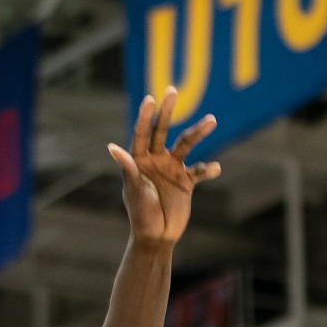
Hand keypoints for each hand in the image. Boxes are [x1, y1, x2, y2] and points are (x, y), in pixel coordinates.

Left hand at [107, 88, 221, 249]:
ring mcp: (172, 168)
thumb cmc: (140, 214)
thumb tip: (112, 146)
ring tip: (211, 121)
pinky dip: (208, 169)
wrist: (157, 236)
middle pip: (162, 130)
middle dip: (167, 111)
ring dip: (198, 132)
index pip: (141, 133)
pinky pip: (199, 170)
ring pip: (186, 144)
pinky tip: (214, 169)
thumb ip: (127, 168)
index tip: (150, 99)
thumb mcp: (133, 191)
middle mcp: (156, 159)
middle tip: (171, 90)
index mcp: (139, 159)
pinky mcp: (187, 180)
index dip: (145, 116)